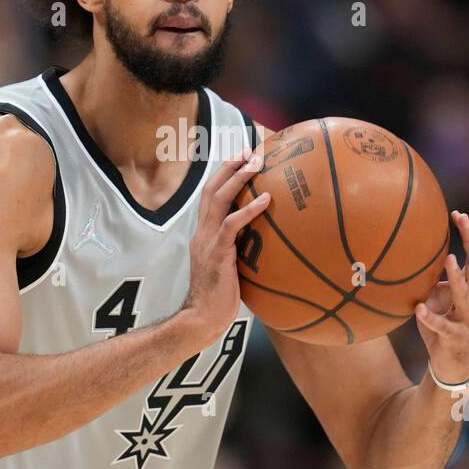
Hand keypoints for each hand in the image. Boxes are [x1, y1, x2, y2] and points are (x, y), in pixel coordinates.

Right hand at [182, 147, 269, 341]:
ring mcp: (207, 241)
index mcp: (203, 234)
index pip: (211, 197)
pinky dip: (249, 210)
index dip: (224, 175)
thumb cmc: (219, 298)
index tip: (241, 158)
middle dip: (229, 166)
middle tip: (248, 150)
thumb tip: (262, 242)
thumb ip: (238, 249)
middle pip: (212, 189)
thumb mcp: (228, 267)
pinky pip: (232, 226)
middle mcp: (202, 232)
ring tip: (256, 164)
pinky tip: (266, 200)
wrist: (202, 318)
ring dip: (238, 179)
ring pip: (219, 200)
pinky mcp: (217, 253)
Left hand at [414, 210, 468, 384]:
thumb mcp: (437, 297)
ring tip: (448, 259)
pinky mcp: (456, 338)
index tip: (458, 214)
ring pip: (466, 295)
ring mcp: (468, 319)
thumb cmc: (442, 326)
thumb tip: (410, 251)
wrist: (451, 365)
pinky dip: (431, 318)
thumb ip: (432, 277)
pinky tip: (419, 309)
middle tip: (463, 220)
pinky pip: (443, 326)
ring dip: (457, 277)